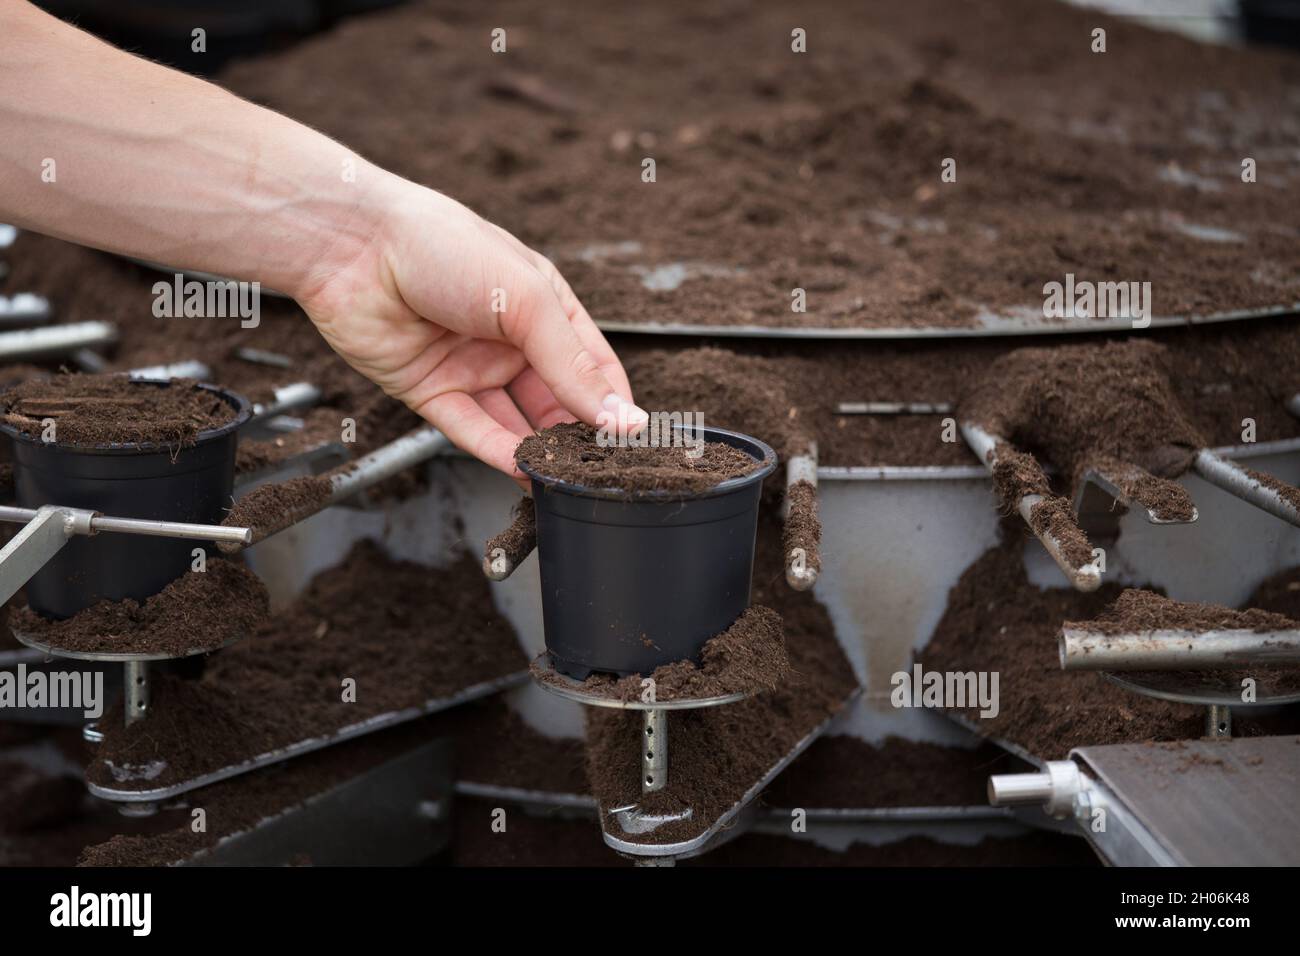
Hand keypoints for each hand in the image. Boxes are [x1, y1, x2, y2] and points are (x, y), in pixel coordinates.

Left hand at [297, 176, 645, 483]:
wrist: (353, 244)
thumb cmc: (444, 245)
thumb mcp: (529, 301)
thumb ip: (574, 366)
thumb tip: (623, 419)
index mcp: (544, 307)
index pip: (594, 367)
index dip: (613, 404)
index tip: (632, 442)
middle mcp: (510, 340)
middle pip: (556, 402)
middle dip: (577, 436)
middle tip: (599, 470)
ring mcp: (470, 367)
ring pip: (515, 423)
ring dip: (538, 452)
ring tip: (563, 480)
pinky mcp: (431, 390)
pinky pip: (471, 430)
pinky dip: (496, 452)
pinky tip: (522, 470)